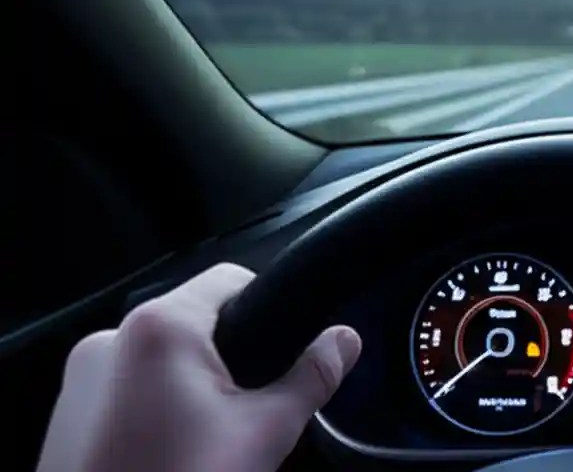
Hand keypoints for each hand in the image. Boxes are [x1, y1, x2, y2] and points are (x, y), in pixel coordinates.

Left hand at [37, 263, 361, 471]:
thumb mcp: (265, 432)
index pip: (231, 279)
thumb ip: (312, 377)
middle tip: (246, 417)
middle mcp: (109, 340)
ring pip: (163, 363)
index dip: (268, 309)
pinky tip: (170, 455)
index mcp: (159, 328)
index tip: (282, 352)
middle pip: (197, 327)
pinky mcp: (67, 416)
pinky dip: (156, 413)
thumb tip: (344, 340)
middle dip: (229, 364)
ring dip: (191, 391)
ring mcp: (80, 380)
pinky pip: (128, 393)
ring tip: (204, 445)